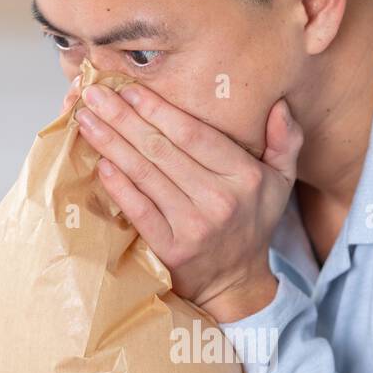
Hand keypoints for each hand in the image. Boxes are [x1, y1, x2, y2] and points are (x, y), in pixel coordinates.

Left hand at [60, 76, 301, 321]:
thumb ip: (286, 142)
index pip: (195, 135)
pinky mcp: (171, 249)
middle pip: (163, 150)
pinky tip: (101, 163)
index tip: (131, 89)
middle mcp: (220, 200)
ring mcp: (194, 226)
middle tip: (95, 95)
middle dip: (124, 118)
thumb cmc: (252, 223)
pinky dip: (118, 185)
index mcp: (245, 177)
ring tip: (87, 119)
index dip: (159, 110)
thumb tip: (279, 105)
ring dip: (112, 144)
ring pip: (146, 175)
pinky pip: (139, 210)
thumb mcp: (281, 182)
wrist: (235, 283)